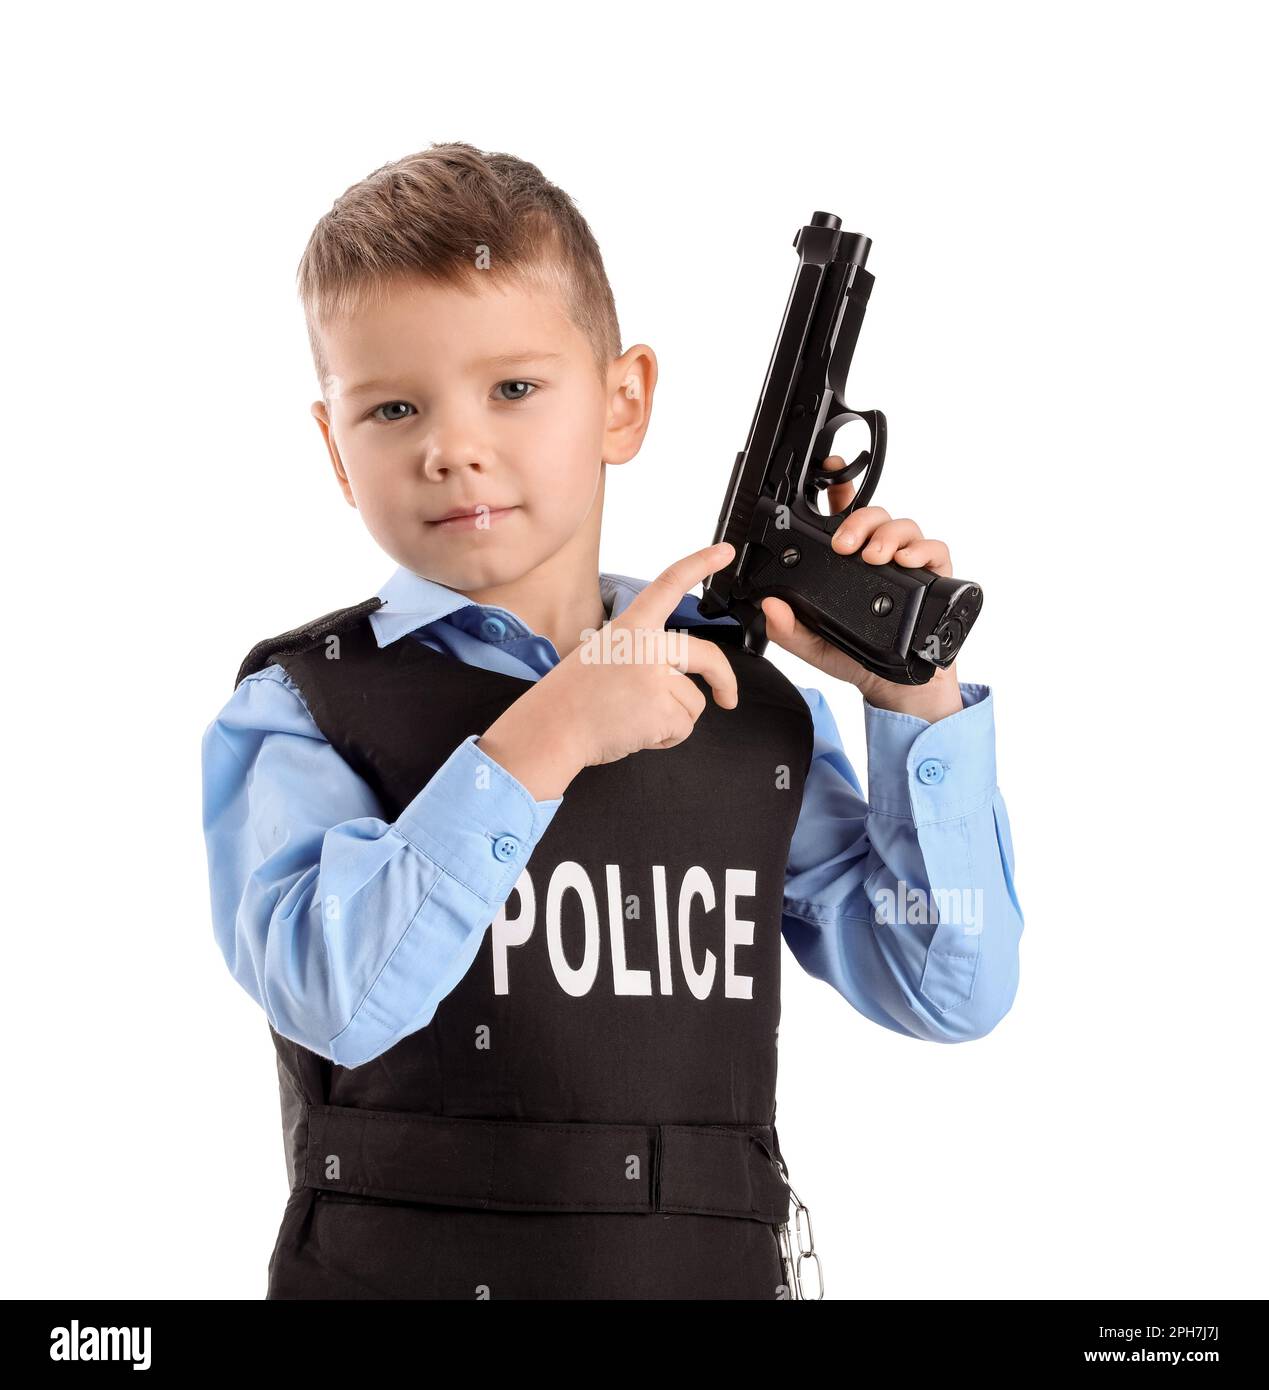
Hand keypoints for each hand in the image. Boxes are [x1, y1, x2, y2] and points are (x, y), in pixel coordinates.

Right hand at [478, 542, 740, 795]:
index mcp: (630, 626)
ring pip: (693, 702)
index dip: (701, 564)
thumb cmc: (572, 697)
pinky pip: (684, 726)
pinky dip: (666, 738)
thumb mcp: (603, 654)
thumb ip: (641, 652)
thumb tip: (678, 672)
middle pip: (708, 656)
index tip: (725, 552)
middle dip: (725, 680)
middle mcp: (646, 646)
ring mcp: (655, 677)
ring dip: (672, 718)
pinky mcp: (661, 710)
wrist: (551, 729)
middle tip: (727, 697)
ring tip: (634, 719)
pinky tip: (636, 732)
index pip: (670, 584)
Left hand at [759, 456, 964, 722]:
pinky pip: (935, 550)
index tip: (830, 470)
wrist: (893, 687)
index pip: (843, 514)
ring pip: (903, 527)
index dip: (837, 486)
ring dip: (887, 536)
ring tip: (874, 556)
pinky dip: (922, 550)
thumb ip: (788, 629)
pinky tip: (907, 562)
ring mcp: (907, 565)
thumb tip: (770, 606)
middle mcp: (878, 556)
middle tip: (844, 545)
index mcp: (847, 563)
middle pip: (873, 515)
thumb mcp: (812, 645)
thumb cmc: (853, 658)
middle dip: (858, 521)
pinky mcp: (935, 579)